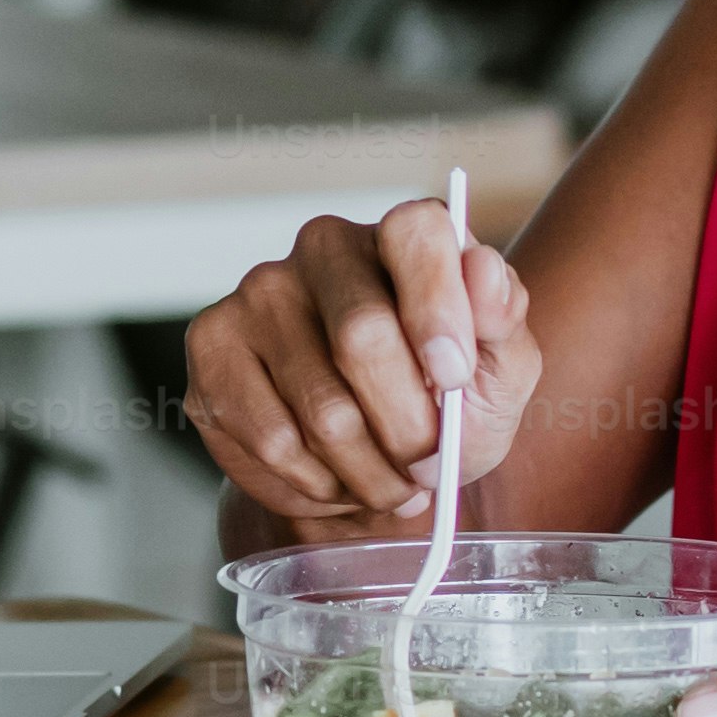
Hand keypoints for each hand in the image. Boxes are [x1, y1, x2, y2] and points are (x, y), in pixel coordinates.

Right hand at [183, 202, 540, 537]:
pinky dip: (317, 483)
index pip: (415, 232)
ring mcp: (259, 291)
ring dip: (369, 473)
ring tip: (390, 484)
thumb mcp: (498, 369)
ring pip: (319, 407)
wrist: (380, 453)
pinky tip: (336, 479)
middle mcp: (325, 246)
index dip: (437, 308)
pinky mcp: (213, 345)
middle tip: (429, 466)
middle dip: (408, 427)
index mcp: (402, 236)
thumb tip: (482, 269)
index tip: (452, 378)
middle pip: (362, 335)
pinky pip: (270, 439)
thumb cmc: (445, 400)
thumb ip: (503, 320)